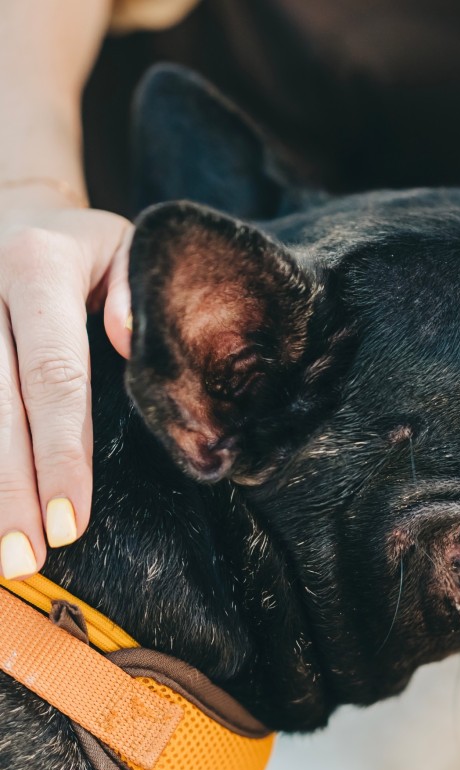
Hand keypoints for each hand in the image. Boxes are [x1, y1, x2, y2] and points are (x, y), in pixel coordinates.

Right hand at [0, 195, 131, 577]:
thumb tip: (129, 341)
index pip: (54, 376)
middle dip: (9, 490)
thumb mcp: (123, 245)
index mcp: (37, 266)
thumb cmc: (81, 248)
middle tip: (25, 560)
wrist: (9, 209)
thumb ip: (135, 289)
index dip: (61, 453)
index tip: (70, 521)